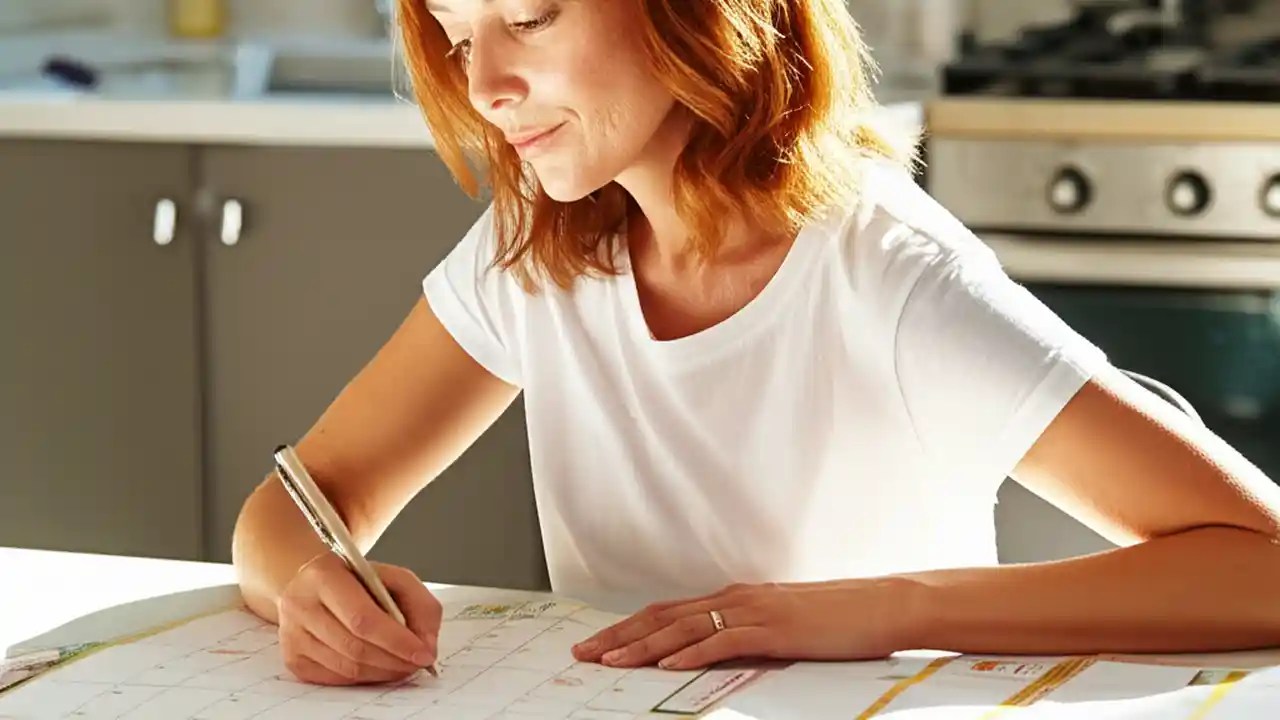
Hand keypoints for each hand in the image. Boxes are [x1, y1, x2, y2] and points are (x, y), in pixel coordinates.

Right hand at [277, 552, 442, 684]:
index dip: (397, 641)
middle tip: (419, 662)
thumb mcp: (392, 576)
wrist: (308, 583)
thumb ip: (420, 604)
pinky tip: (379, 666)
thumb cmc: (354, 580)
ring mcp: (293, 635)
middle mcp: (301, 606)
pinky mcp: (293, 658)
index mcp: (325, 576)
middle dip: (395, 660)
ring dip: (384, 672)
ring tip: (403, 664)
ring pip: (347, 668)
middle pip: (356, 647)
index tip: (424, 653)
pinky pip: (336, 679)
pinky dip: (365, 677)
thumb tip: (426, 644)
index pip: (363, 618)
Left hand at [570, 579, 915, 670]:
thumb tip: (718, 649)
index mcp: (736, 597)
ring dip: (642, 646)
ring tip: (609, 661)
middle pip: (663, 616)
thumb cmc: (838, 618)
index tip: (599, 644)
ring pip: (683, 627)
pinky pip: (722, 640)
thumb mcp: (783, 624)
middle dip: (619, 636)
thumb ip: (749, 633)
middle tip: (583, 654)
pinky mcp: (773, 629)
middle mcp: (736, 597)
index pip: (669, 611)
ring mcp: (754, 610)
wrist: (883, 604)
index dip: (629, 627)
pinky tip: (666, 665)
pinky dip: (690, 652)